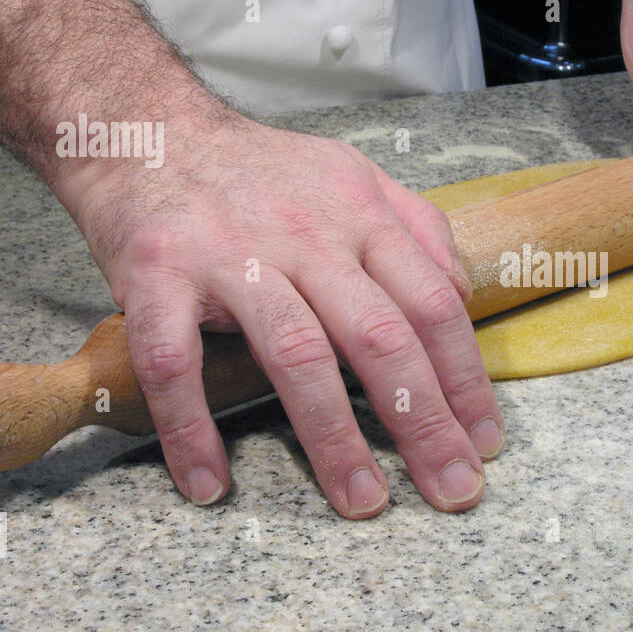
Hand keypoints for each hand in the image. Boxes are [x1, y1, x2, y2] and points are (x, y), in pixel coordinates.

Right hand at [62, 116, 504, 517]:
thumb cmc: (260, 172)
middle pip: (380, 337)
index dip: (466, 379)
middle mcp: (307, 236)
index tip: (485, 442)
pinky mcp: (158, 275)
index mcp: (362, 218)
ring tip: (363, 502)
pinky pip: (177, 363)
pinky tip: (211, 485)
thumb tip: (462, 294)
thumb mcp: (355, 178)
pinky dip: (191, 429)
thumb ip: (417, 230)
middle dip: (424, 422)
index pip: (434, 305)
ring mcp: (231, 256)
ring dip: (333, 439)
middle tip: (453, 490)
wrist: (147, 128)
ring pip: (296, 354)